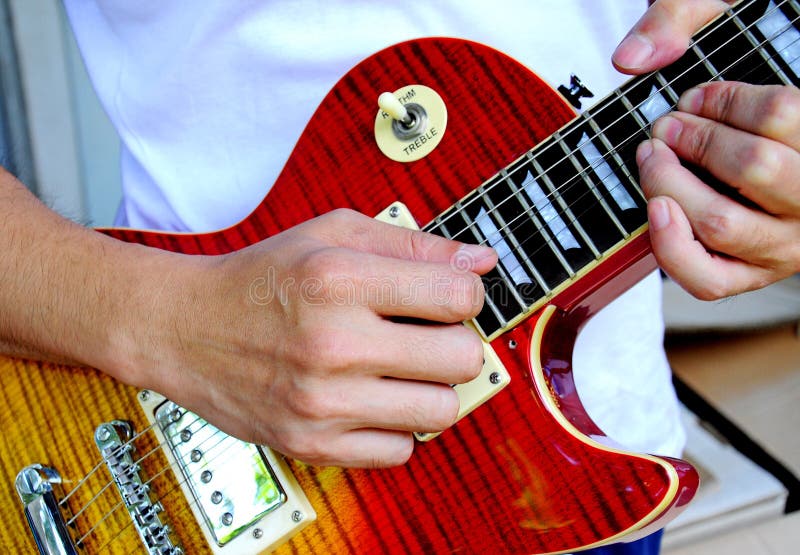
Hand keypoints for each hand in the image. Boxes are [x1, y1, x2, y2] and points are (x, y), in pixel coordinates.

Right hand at [127, 209, 496, 467]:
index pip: (459, 296)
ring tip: (399, 369)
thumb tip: (482, 262)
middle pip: (463, 359)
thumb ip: (412, 244)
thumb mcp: (332, 234)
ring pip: (442, 411)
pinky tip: (371, 399)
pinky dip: (396, 425)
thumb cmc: (262, 277)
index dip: (466, 293)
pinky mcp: (313, 445)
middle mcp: (332, 344)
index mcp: (340, 279)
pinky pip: (401, 450)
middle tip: (426, 335)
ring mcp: (322, 402)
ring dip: (431, 388)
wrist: (185, 329)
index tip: (448, 296)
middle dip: (455, 342)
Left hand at [613, 0, 799, 298]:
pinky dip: (671, 250)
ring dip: (670, 186)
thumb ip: (685, 16)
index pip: (782, 114)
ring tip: (652, 159)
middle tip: (665, 129)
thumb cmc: (745, 95)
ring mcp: (786, 242)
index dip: (723, 101)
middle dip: (692, 140)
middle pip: (753, 167)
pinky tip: (655, 211)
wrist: (759, 142)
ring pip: (724, 223)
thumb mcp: (734, 18)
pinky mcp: (752, 274)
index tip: (692, 97)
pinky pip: (710, 280)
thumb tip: (633, 58)